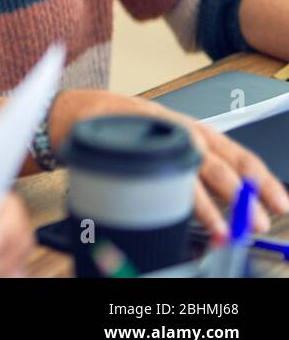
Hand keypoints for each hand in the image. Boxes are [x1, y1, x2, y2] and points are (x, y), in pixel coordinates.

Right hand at [48, 89, 288, 239]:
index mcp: (191, 129)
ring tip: (224, 229)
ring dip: (209, 205)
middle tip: (259, 221)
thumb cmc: (120, 126)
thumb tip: (223, 202)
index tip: (280, 202)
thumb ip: (190, 163)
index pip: (236, 153)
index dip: (260, 179)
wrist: (72, 110)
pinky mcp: (128, 144)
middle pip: (218, 163)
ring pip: (188, 169)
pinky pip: (153, 173)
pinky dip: (168, 196)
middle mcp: (176, 130)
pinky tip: (174, 211)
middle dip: (243, 195)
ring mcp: (152, 136)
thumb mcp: (162, 137)